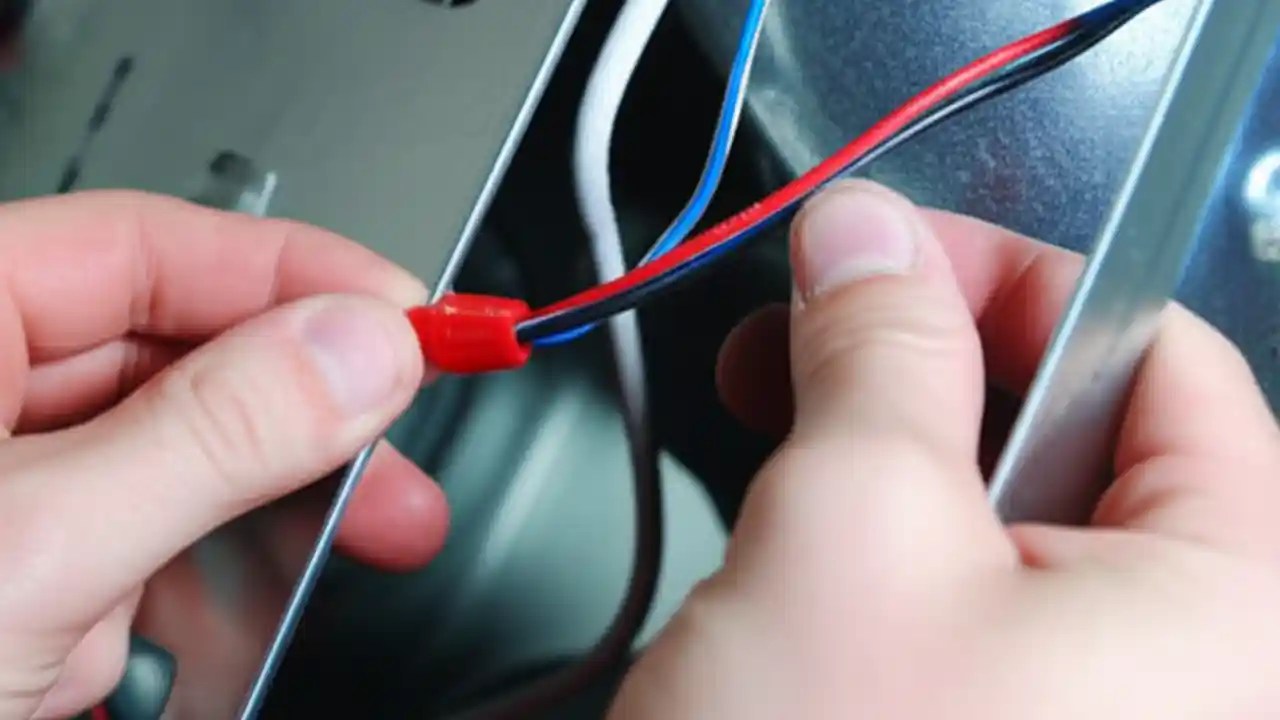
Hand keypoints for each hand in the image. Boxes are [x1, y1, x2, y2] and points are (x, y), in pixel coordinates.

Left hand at [0, 192, 447, 718]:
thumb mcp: (38, 547)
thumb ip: (214, 434)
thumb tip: (359, 348)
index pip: (151, 248)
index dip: (295, 274)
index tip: (407, 317)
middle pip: (185, 353)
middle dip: (309, 408)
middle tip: (403, 447)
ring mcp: (10, 494)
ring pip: (183, 458)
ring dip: (264, 511)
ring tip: (341, 546)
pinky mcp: (35, 577)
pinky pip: (154, 545)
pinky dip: (200, 587)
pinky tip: (206, 625)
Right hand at [611, 181, 1279, 718]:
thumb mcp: (849, 532)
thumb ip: (875, 351)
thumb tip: (865, 238)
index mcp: (1244, 602)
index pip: (1148, 349)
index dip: (991, 277)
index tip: (872, 255)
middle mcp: (1213, 670)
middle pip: (1073, 435)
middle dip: (913, 381)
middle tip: (797, 362)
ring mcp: (1119, 718)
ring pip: (1009, 526)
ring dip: (883, 477)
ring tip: (784, 500)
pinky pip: (980, 615)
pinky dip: (888, 569)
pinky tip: (806, 583)